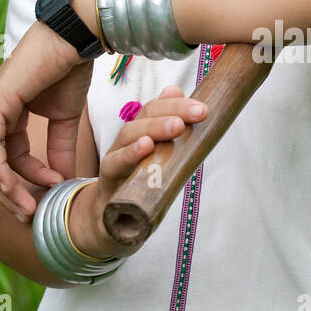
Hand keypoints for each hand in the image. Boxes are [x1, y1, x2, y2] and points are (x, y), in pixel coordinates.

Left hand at [0, 19, 91, 217]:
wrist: (76, 39)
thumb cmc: (70, 69)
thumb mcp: (65, 118)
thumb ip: (60, 147)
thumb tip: (62, 178)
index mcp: (8, 112)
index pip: (8, 156)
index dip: (29, 178)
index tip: (56, 188)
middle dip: (9, 192)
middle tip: (29, 214)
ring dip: (6, 187)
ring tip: (28, 206)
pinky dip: (2, 169)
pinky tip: (17, 185)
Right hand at [68, 87, 207, 256]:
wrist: (110, 221)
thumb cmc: (139, 186)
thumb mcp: (160, 158)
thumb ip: (169, 128)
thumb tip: (176, 89)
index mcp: (139, 134)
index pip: (155, 109)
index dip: (177, 104)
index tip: (203, 108)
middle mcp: (124, 142)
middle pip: (143, 117)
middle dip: (172, 111)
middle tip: (198, 112)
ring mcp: (113, 161)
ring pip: (128, 135)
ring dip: (153, 128)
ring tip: (176, 126)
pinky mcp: (107, 183)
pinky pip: (114, 165)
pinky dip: (129, 155)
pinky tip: (145, 147)